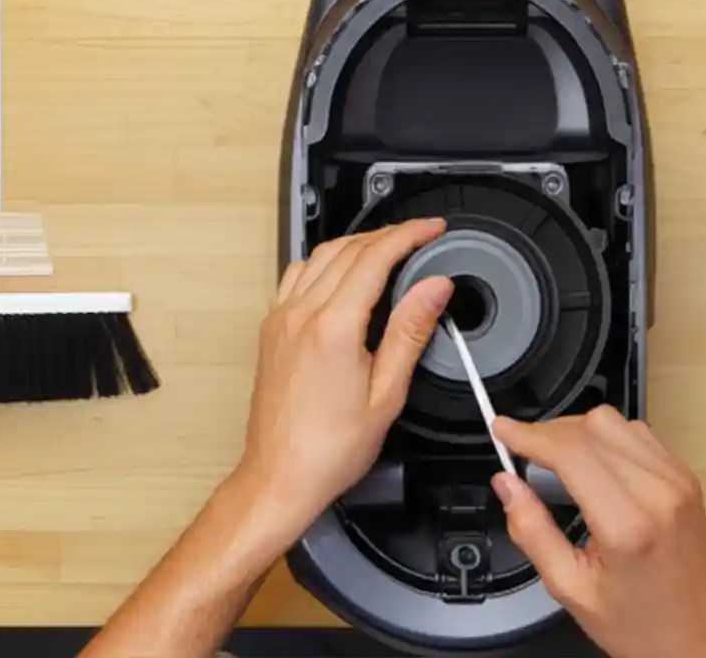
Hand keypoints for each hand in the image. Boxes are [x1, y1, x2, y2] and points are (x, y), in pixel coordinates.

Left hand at [237, 219, 452, 533]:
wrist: (280, 477)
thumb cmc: (329, 450)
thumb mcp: (387, 393)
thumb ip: (410, 332)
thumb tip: (434, 288)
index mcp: (333, 328)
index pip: (375, 257)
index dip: (409, 235)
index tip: (432, 228)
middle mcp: (301, 315)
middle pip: (348, 249)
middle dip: (388, 234)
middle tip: (420, 236)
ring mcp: (281, 320)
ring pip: (319, 256)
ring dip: (356, 243)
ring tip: (388, 248)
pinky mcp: (271, 331)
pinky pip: (296, 276)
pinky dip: (325, 262)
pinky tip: (341, 273)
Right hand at [492, 407, 705, 657]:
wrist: (702, 642)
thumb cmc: (644, 627)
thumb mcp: (572, 589)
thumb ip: (532, 532)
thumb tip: (507, 486)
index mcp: (627, 523)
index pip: (570, 451)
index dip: (528, 434)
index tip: (502, 430)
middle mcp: (659, 492)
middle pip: (592, 426)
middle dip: (549, 431)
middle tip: (522, 453)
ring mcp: (677, 481)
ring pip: (616, 422)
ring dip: (578, 431)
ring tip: (555, 461)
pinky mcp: (686, 479)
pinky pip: (639, 435)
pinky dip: (607, 439)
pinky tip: (592, 465)